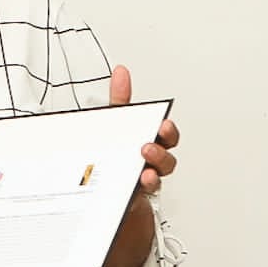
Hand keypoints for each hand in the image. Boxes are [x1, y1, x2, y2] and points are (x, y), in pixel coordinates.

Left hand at [109, 65, 178, 192]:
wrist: (100, 190)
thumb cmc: (113, 153)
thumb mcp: (112, 123)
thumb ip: (119, 100)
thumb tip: (121, 72)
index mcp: (145, 140)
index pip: (162, 134)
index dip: (167, 129)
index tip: (163, 123)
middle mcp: (148, 160)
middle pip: (165, 156)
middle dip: (162, 148)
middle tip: (151, 142)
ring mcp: (142, 178)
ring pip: (157, 174)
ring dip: (153, 167)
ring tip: (143, 163)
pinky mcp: (134, 194)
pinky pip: (142, 191)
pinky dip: (142, 186)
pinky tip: (139, 181)